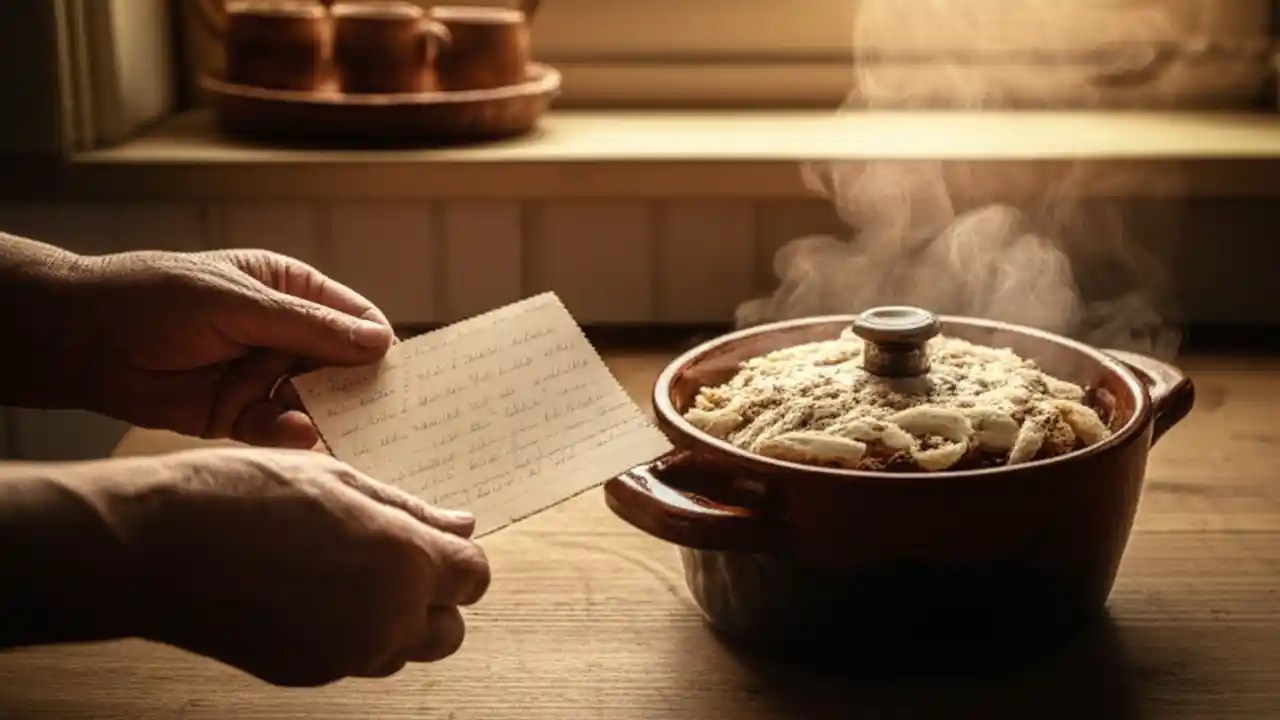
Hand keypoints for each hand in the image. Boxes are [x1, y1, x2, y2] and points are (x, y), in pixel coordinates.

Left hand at [5, 241, 393, 447]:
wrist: (83, 340)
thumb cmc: (160, 298)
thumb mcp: (242, 303)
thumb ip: (309, 328)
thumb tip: (379, 342)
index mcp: (290, 291)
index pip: (353, 318)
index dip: (379, 343)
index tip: (407, 372)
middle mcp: (283, 335)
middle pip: (341, 366)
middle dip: (363, 389)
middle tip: (396, 415)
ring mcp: (263, 377)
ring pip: (315, 402)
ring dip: (331, 417)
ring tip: (355, 434)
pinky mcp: (239, 415)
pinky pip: (279, 429)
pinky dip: (292, 435)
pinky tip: (302, 436)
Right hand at [97, 447, 488, 686]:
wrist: (158, 546)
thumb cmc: (245, 496)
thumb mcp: (339, 480)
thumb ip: (409, 510)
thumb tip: (460, 525)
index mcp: (405, 560)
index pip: (475, 577)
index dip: (458, 558)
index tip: (434, 541)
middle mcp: (386, 617)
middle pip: (450, 630)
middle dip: (436, 600)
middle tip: (396, 562)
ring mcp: (345, 654)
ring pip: (402, 651)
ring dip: (395, 621)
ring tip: (346, 576)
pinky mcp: (306, 673)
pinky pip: (352, 661)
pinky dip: (348, 635)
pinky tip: (308, 594)